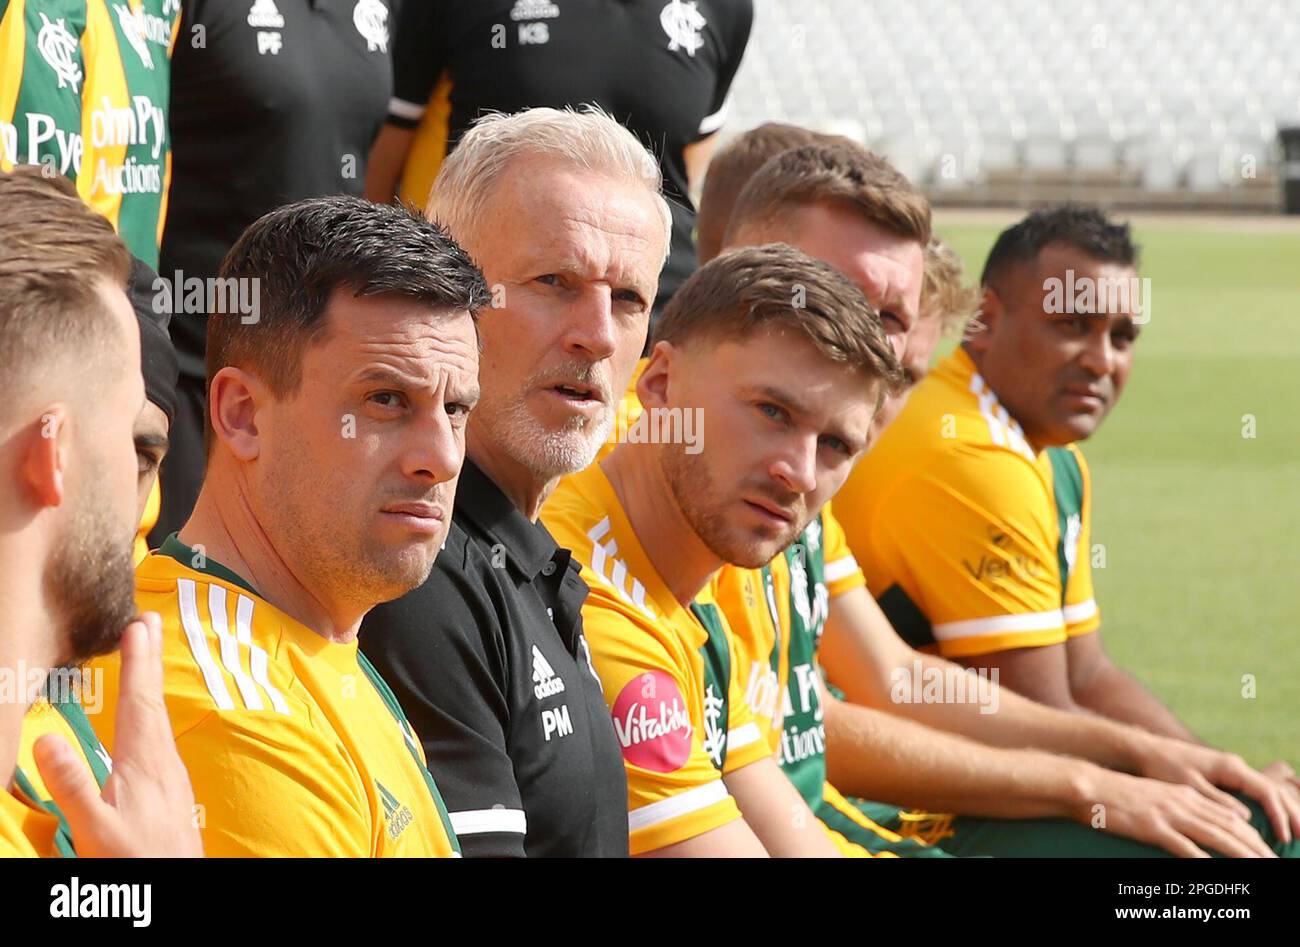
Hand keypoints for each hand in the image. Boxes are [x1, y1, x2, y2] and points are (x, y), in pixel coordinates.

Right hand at [35, 613, 202, 856]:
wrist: (176, 888)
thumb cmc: (137, 861)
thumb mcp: (95, 827)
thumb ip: (72, 784)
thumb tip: (47, 739)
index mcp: (144, 761)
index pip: (139, 700)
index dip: (137, 661)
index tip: (138, 624)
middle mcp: (162, 759)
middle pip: (153, 699)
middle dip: (149, 658)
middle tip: (150, 619)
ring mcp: (170, 773)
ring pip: (158, 716)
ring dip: (151, 682)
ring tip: (149, 655)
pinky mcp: (171, 789)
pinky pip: (159, 736)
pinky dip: (152, 712)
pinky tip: (148, 720)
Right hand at [1089, 769, 1274, 857]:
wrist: (1091, 785)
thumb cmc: (1120, 794)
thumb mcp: (1157, 796)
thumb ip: (1180, 806)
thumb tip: (1198, 823)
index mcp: (1186, 794)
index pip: (1230, 816)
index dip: (1252, 835)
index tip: (1266, 850)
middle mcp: (1183, 802)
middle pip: (1230, 827)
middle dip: (1256, 847)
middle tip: (1274, 863)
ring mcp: (1168, 814)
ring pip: (1215, 836)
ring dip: (1241, 854)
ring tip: (1259, 868)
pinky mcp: (1153, 827)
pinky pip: (1184, 847)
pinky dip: (1204, 860)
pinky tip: (1217, 871)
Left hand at [1135, 736, 1299, 846]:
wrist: (1147, 749)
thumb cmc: (1164, 766)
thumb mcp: (1189, 785)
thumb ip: (1217, 800)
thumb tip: (1244, 818)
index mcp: (1230, 767)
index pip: (1265, 791)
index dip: (1278, 814)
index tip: (1285, 836)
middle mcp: (1235, 766)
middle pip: (1273, 789)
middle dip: (1290, 813)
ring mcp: (1231, 770)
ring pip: (1266, 790)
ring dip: (1282, 809)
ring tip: (1293, 832)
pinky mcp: (1224, 775)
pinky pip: (1254, 791)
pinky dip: (1268, 806)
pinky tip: (1272, 821)